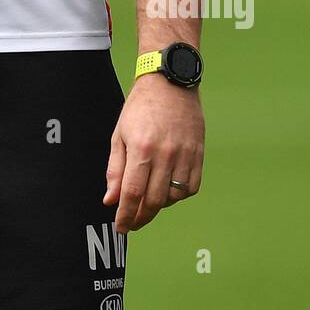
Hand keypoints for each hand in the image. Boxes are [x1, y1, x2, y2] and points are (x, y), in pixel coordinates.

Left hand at [103, 74, 203, 233]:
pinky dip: (179, 195)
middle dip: (141, 217)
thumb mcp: (120, 135)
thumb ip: (115, 170)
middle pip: (154, 200)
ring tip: (148, 203)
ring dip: (160, 206)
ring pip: (174, 197)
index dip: (126, 215)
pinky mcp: (198, 153)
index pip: (133, 194)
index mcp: (141, 148)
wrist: (170, 82)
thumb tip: (111, 200)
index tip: (121, 227)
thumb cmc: (140, 107)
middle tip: (132, 223)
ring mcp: (185, 154)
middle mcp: (165, 154)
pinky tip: (168, 192)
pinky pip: (192, 187)